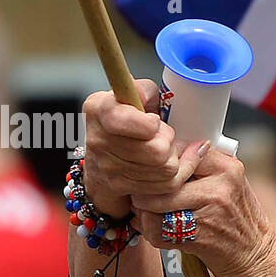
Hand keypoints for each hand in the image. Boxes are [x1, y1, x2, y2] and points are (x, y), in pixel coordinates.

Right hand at [80, 79, 207, 217]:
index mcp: (98, 109)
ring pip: (166, 169)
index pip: (124, 121)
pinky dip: (178, 174)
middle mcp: (98, 139)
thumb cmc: (127, 120)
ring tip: (166, 149)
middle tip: (165, 136)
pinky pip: (166, 184)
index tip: (154, 121)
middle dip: (169, 141)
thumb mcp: (132, 96)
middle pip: (156, 151)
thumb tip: (143, 95)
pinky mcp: (120, 186)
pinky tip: (172, 163)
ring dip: (175, 158)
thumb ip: (143, 90)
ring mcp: (107, 167)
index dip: (150, 124)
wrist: (104, 154)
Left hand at [129, 147, 275, 276]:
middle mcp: (219, 187)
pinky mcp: (197, 236)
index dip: (160, 162)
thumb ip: (201, 167)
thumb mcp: (230, 184)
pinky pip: (157, 229)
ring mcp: (208, 213)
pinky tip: (155, 228)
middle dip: (144, 188)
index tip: (153, 170)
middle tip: (140, 192)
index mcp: (227, 168)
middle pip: (163, 178)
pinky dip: (149, 230)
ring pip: (154, 203)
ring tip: (147, 212)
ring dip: (143, 210)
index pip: (179, 150)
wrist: (255, 255)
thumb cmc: (238, 219)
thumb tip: (161, 155)